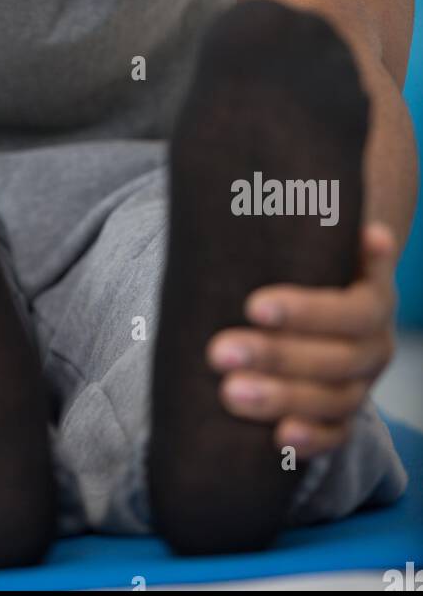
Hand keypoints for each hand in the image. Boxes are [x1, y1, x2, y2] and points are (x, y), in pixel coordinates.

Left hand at [206, 222, 397, 458]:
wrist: (315, 289)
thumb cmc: (295, 252)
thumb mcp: (302, 232)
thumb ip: (299, 210)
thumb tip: (266, 156)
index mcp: (372, 291)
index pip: (350, 308)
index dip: (305, 310)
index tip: (252, 305)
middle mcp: (375, 339)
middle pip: (338, 357)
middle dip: (276, 356)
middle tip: (219, 352)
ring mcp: (363, 380)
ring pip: (334, 398)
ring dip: (282, 398)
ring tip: (228, 393)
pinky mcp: (345, 411)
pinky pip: (337, 435)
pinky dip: (311, 439)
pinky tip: (277, 437)